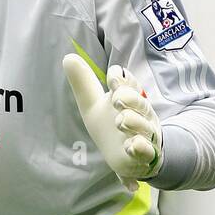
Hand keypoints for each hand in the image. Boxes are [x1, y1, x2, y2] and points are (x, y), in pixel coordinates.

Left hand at [63, 56, 161, 192]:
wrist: (127, 157)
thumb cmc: (111, 126)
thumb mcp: (93, 105)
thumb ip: (83, 84)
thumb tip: (68, 57)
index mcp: (128, 98)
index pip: (129, 83)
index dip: (121, 79)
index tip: (113, 76)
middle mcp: (140, 114)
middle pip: (139, 102)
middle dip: (129, 98)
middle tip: (116, 100)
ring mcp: (145, 135)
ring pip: (144, 126)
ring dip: (133, 122)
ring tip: (120, 120)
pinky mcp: (145, 155)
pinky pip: (147, 150)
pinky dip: (141, 147)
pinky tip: (131, 145)